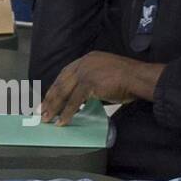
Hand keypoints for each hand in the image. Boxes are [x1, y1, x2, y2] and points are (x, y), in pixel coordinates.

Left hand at [41, 51, 164, 124]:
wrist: (139, 78)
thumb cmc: (129, 79)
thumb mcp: (107, 75)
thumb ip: (93, 83)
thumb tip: (84, 99)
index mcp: (88, 59)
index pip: (66, 73)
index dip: (56, 87)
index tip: (48, 97)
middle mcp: (84, 63)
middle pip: (61, 82)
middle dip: (50, 98)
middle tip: (41, 110)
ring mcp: (86, 72)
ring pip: (64, 92)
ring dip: (54, 107)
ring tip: (47, 118)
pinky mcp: (89, 84)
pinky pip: (74, 101)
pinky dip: (67, 113)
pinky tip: (62, 121)